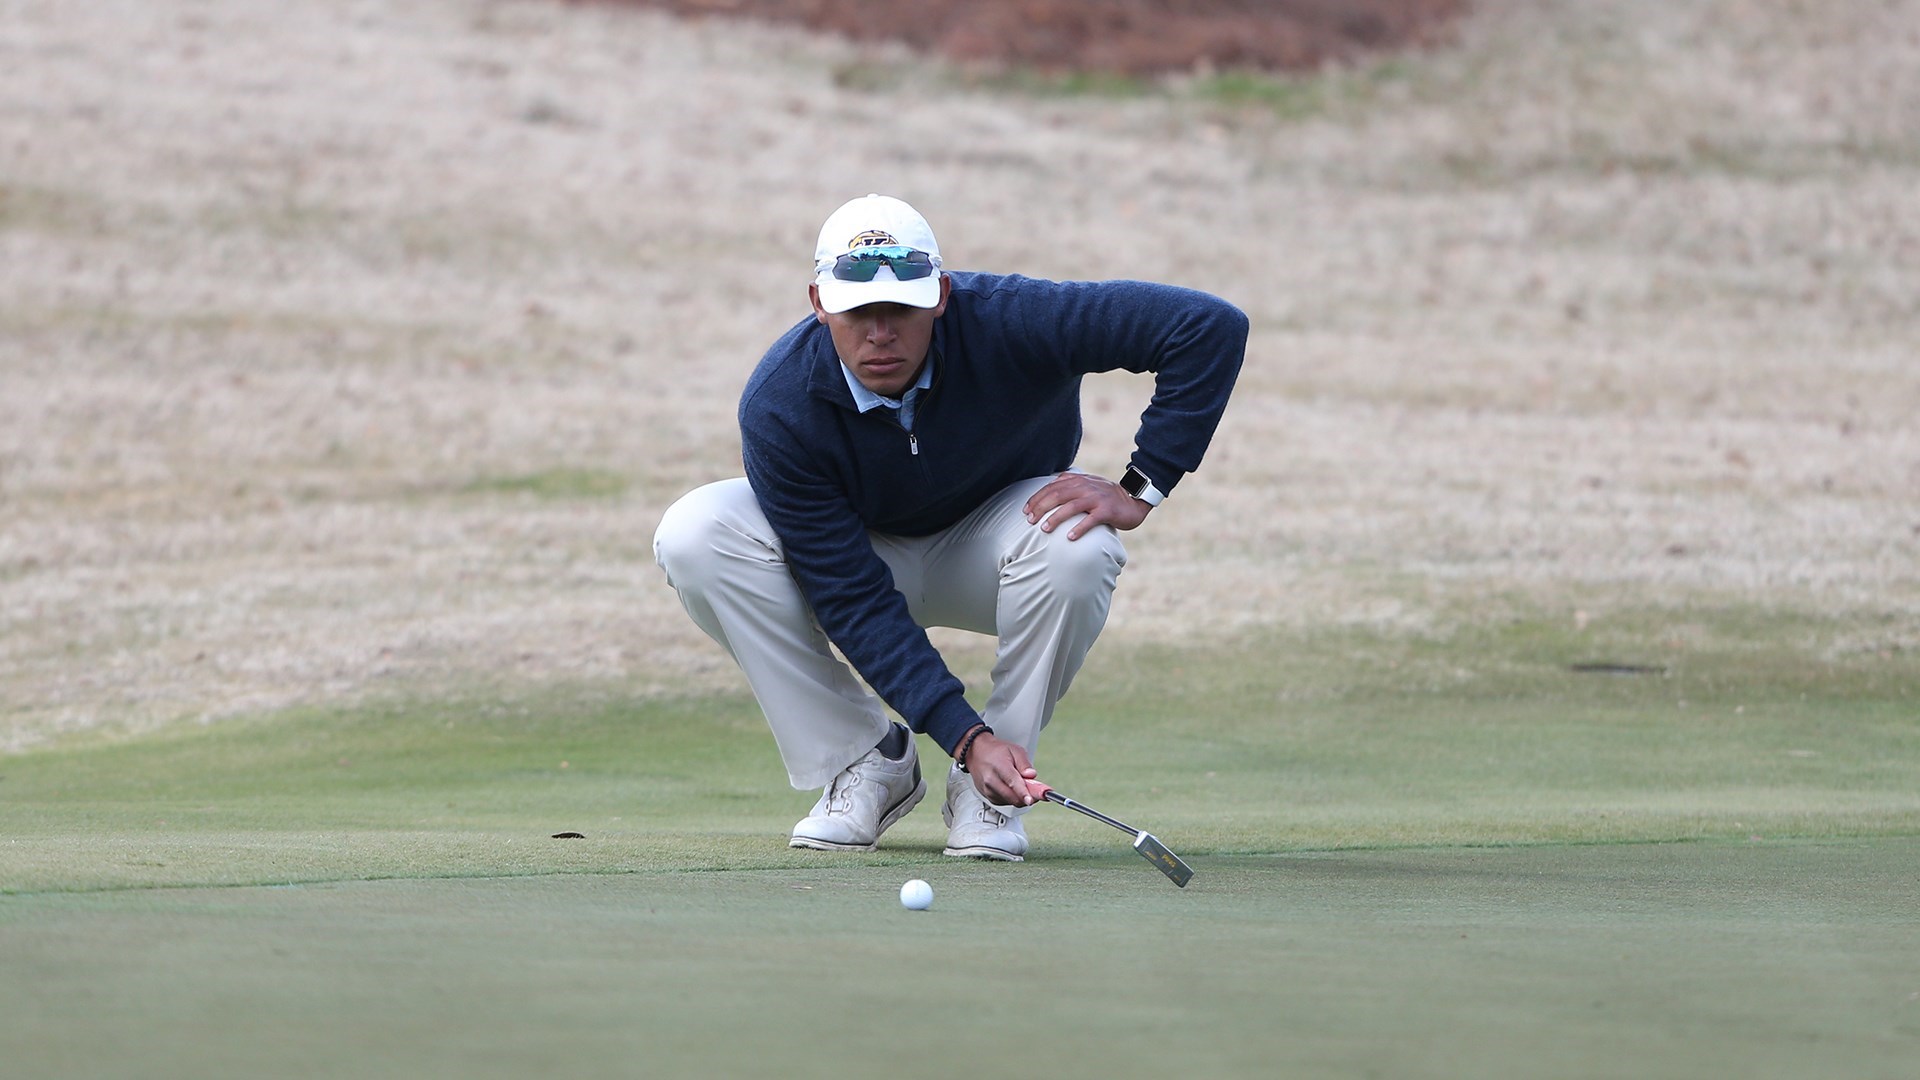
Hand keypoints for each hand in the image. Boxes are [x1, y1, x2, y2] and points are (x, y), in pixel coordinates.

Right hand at [962, 731, 1042, 806]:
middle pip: (1014, 798)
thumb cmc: (995, 751)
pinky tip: (1010, 786)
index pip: (1013, 783)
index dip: (1024, 793)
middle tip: (1034, 787)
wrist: (975, 753)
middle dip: (1028, 796)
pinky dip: (1012, 797)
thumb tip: (1032, 775)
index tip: (1031, 800)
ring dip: (1020, 796)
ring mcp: (988, 791)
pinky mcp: (988, 798)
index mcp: (1000, 767)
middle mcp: (991, 781)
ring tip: (1018, 782)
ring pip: (1012, 802)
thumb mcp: (1014, 750)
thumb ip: (1024, 764)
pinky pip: (1006, 802)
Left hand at [1023, 471, 1150, 540]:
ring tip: (1044, 529)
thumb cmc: (1106, 496)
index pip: (1052, 487)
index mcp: (1078, 480)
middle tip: (1029, 521)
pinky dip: (1079, 528)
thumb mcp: (1088, 484)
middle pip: (1057, 495)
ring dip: (1055, 518)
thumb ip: (1070, 482)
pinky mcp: (1107, 511)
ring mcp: (1097, 498)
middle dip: (1040, 507)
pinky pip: (1091, 520)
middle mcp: (1086, 487)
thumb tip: (1050, 484)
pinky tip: (1070, 538)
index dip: (1036, 498)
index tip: (1025, 510)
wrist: (1134, 499)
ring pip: (1071, 507)